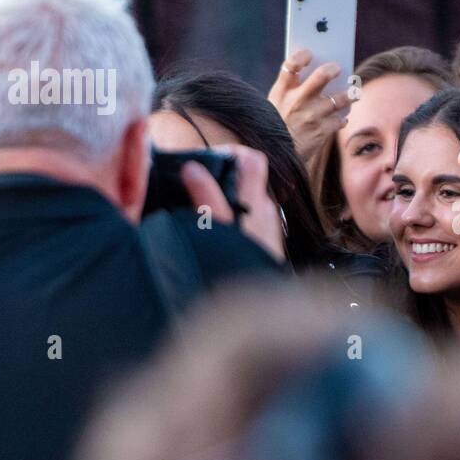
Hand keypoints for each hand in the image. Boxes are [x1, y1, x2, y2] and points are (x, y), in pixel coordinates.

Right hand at [181, 144, 285, 262]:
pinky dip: (229, 218)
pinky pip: (244, 220)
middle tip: (193, 185)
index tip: (205, 160)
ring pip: (243, 200)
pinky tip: (211, 232)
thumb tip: (192, 167)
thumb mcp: (218, 229)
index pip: (252, 159)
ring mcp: (267, 227)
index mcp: (257, 200)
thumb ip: (206, 197)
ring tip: (197, 210)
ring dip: (222, 200)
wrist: (265, 307)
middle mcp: (266, 209)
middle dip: (219, 177)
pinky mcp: (262, 243)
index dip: (231, 152)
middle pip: (245, 178)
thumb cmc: (241, 266)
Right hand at [267, 49, 347, 163]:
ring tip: (353, 93)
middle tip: (338, 68)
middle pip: (321, 76)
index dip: (302, 56)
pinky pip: (340, 120)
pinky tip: (340, 118)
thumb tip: (316, 75)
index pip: (291, 64)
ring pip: (339, 98)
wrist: (276, 158)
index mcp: (282, 92)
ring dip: (349, 95)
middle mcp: (297, 101)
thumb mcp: (274, 106)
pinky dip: (342, 119)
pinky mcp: (322, 131)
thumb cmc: (275, 128)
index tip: (310, 54)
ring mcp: (311, 116)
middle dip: (333, 69)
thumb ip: (290, 90)